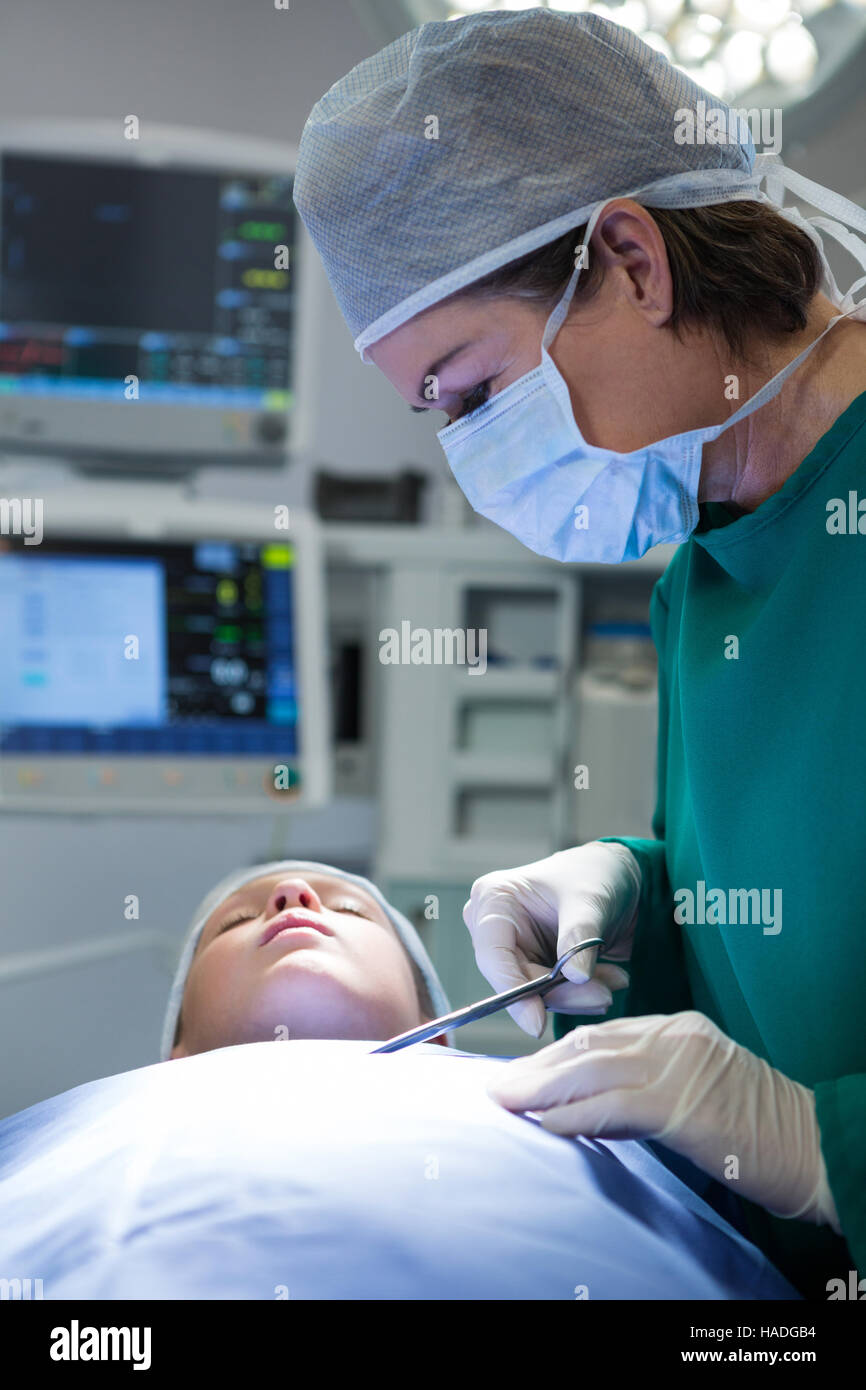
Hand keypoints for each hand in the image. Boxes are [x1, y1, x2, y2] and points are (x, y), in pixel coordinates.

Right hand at [462, 841, 640, 1035]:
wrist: (620, 879)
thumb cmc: (595, 874)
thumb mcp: (590, 899)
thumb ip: (579, 936)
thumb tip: (574, 977)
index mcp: (494, 899)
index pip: (493, 955)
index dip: (512, 990)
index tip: (536, 1022)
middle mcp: (497, 928)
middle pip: (516, 980)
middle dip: (561, 993)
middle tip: (603, 995)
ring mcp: (516, 949)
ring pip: (536, 994)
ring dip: (578, 995)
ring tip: (616, 979)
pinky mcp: (536, 967)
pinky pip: (553, 994)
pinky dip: (583, 993)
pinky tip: (611, 978)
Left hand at [486, 1010, 840, 1228]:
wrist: (815, 1144)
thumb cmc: (760, 1131)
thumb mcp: (700, 1092)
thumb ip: (649, 1085)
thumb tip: (590, 1106)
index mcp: (678, 1029)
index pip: (601, 1035)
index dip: (554, 1055)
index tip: (520, 1073)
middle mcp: (674, 1036)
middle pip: (588, 1044)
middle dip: (537, 1067)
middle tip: (497, 1085)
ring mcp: (679, 1064)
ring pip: (592, 1068)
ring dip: (541, 1088)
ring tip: (505, 1102)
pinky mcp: (682, 1103)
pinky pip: (613, 1106)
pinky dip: (573, 1115)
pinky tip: (545, 1125)